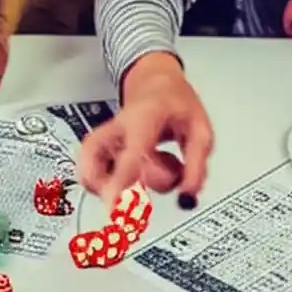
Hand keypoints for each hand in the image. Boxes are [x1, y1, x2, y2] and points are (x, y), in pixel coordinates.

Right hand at [79, 52, 212, 207]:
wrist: (154, 85)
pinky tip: (131, 169)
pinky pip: (92, 176)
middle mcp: (115, 129)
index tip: (112, 205)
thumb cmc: (175, 104)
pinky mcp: (93, 149)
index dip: (120, 182)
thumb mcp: (199, 130)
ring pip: (93, 176)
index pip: (130, 155)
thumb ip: (195, 166)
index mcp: (143, 119)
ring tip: (146, 164)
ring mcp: (101, 139)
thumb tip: (187, 196)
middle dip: (139, 181)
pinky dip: (111, 182)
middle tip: (162, 165)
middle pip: (107, 171)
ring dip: (120, 183)